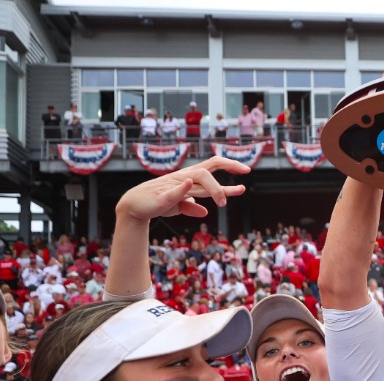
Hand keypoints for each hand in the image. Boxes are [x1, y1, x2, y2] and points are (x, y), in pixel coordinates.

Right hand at [115, 156, 250, 223]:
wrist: (136, 207)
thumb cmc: (157, 203)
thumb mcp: (178, 207)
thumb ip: (192, 207)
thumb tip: (205, 212)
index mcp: (191, 179)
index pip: (213, 167)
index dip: (230, 165)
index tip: (247, 170)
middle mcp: (186, 178)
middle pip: (210, 166)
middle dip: (229, 165)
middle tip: (246, 172)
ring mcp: (176, 185)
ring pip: (199, 177)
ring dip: (215, 189)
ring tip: (223, 203)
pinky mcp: (164, 196)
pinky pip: (176, 190)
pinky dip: (183, 188)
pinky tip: (189, 183)